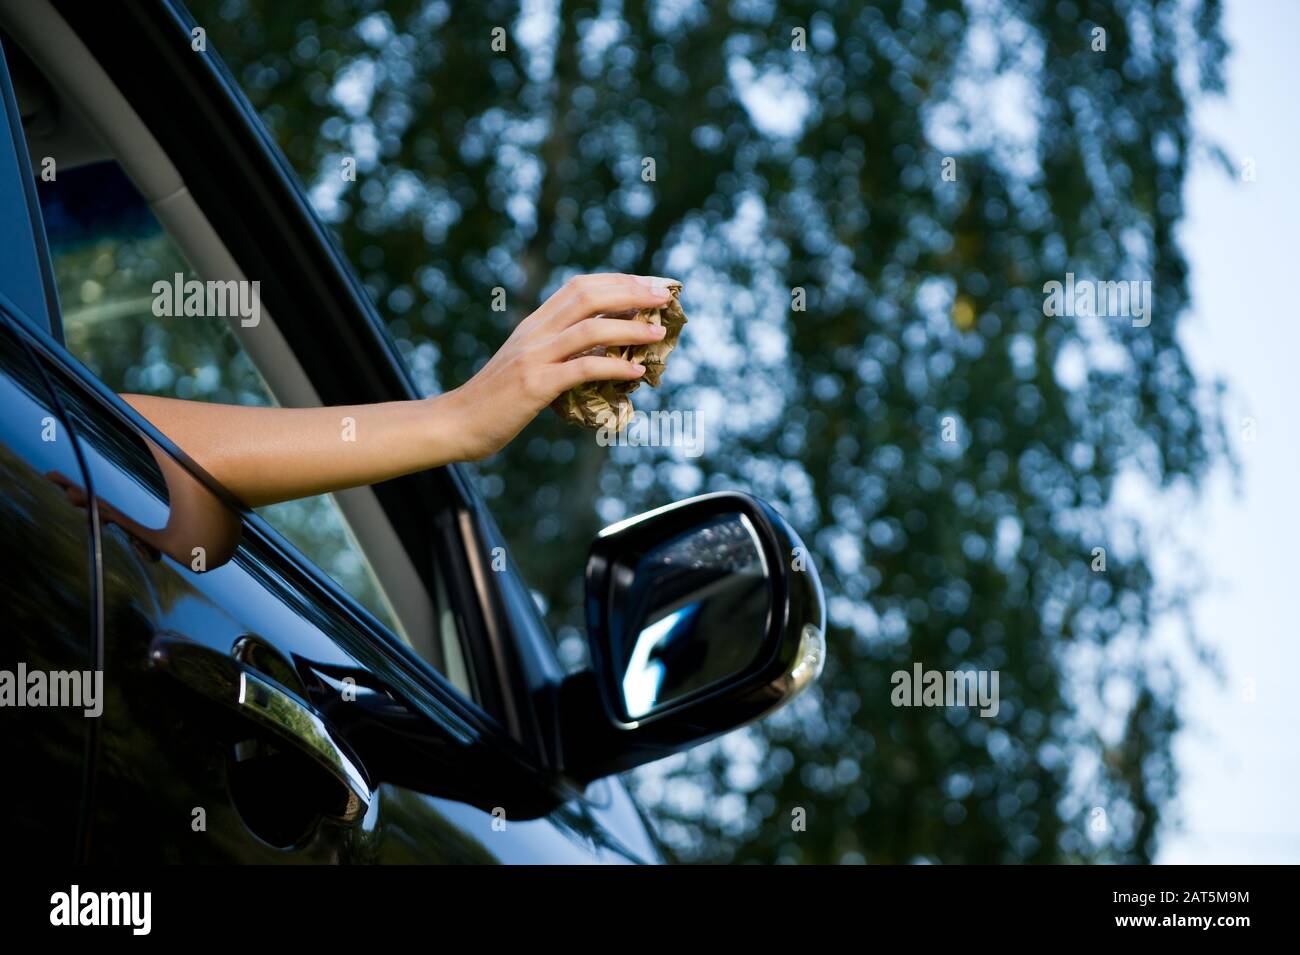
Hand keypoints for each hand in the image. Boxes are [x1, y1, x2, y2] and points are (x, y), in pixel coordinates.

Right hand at [430, 273, 678, 460]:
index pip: (579, 286)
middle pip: (588, 296)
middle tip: (663, 296)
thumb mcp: (528, 365)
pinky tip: (635, 373)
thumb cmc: (496, 400)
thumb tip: (606, 353)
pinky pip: (582, 369)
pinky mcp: (536, 385)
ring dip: (630, 328)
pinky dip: (613, 367)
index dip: (617, 280)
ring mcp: (534, 356)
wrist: (457, 422)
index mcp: (534, 323)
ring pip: (589, 328)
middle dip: (630, 292)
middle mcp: (535, 332)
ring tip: (659, 332)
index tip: (648, 284)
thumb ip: (560, 353)